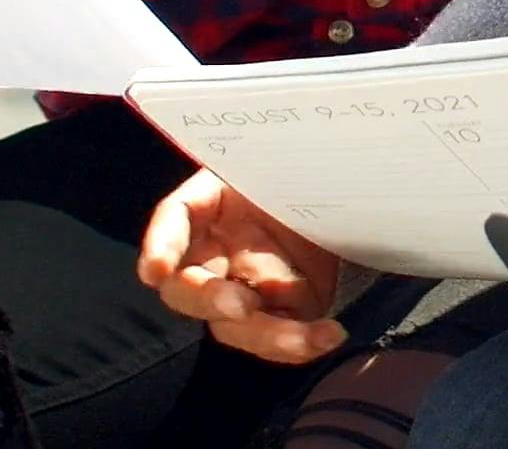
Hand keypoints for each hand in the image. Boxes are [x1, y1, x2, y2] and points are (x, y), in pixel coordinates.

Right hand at [138, 169, 351, 363]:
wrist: (349, 197)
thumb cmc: (310, 173)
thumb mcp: (289, 163)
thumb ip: (273, 172)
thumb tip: (268, 181)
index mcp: (212, 205)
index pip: (173, 218)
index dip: (161, 243)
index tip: (158, 269)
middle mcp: (216, 254)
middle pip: (188, 290)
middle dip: (209, 300)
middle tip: (243, 306)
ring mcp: (243, 290)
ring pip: (233, 326)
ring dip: (267, 335)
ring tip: (307, 336)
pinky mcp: (278, 315)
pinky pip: (276, 341)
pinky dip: (301, 343)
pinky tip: (329, 334)